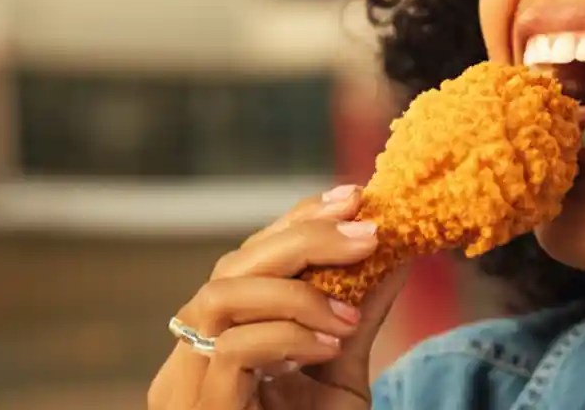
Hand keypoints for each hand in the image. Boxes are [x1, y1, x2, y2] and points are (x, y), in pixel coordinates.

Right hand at [147, 186, 407, 409]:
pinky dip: (288, 334)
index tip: (355, 197)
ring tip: (348, 309)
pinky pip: (234, 350)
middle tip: (367, 229)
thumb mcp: (340, 374)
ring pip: (219, 297)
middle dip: (302, 236)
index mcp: (219, 339)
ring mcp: (185, 387)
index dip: (298, 219)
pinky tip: (330, 341)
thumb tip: (399, 251)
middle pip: (230, 266)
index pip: (248, 258)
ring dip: (295, 288)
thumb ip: (358, 314)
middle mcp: (190, 357)